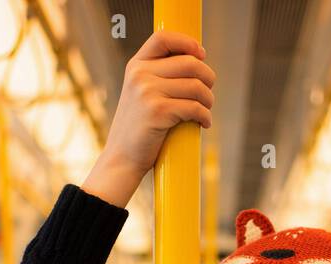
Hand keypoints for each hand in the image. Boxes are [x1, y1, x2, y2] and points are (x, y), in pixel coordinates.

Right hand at [81, 30, 214, 207]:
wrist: (121, 158)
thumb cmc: (138, 128)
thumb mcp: (140, 94)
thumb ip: (158, 76)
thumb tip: (196, 63)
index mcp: (136, 66)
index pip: (163, 38)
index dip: (187, 43)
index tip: (201, 55)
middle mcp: (140, 74)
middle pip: (190, 63)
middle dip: (207, 78)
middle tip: (208, 94)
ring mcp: (148, 92)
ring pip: (196, 86)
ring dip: (208, 100)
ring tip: (206, 110)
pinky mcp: (158, 112)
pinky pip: (195, 108)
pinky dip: (205, 117)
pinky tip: (204, 123)